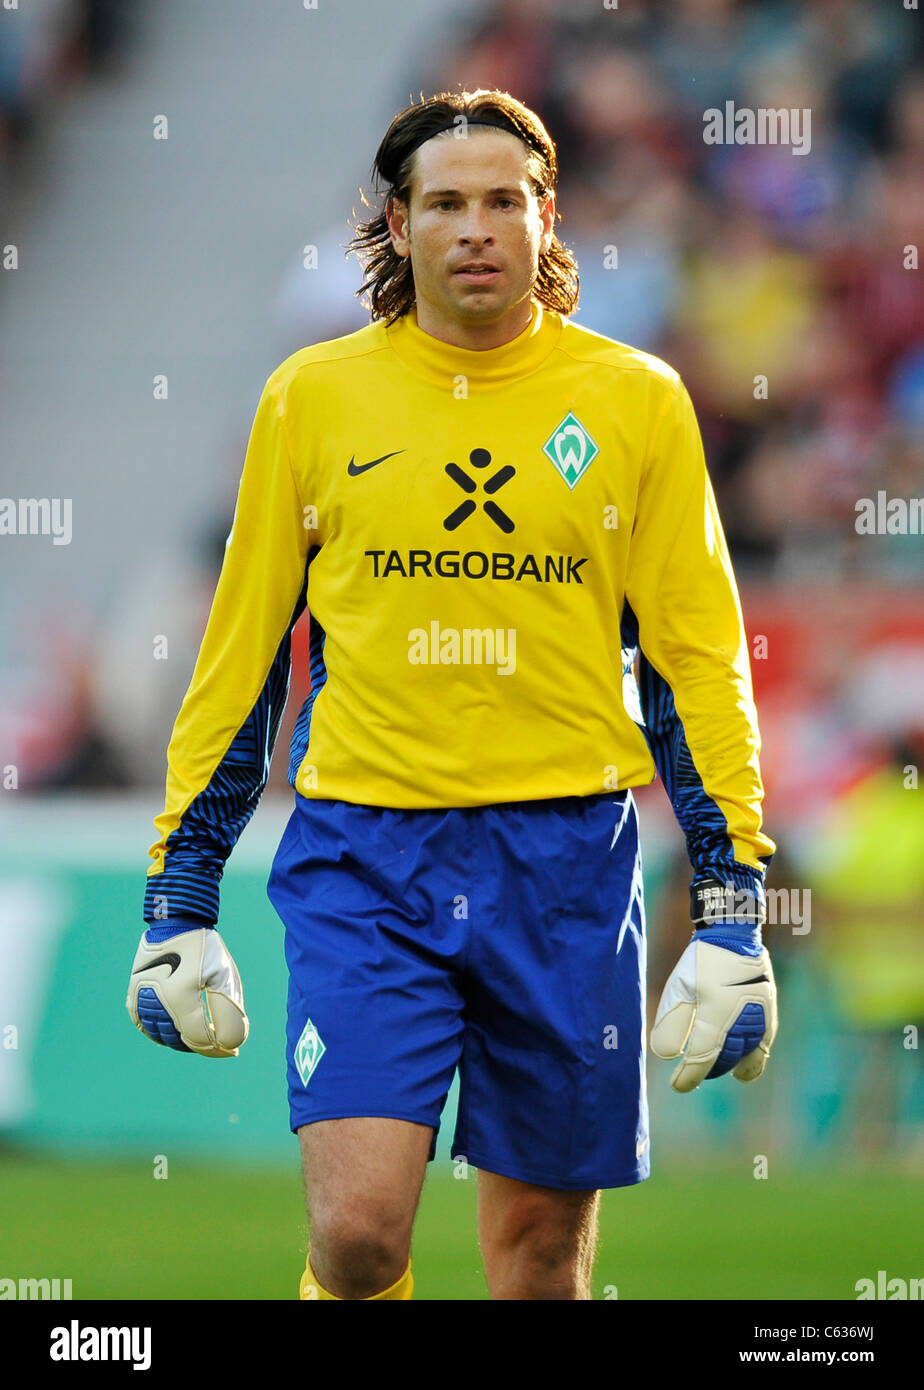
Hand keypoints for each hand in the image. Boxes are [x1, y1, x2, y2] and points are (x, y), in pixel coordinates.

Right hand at [126, 926, 248, 1057]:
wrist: (175, 921)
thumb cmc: (204, 947)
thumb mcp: (224, 975)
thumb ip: (229, 1011)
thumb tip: (231, 1042)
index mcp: (179, 997)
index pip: (199, 1039)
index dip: (218, 1048)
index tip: (234, 1050)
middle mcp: (155, 1001)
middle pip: (181, 1041)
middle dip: (204, 1046)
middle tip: (223, 1045)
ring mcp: (140, 999)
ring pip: (161, 1036)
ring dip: (183, 1042)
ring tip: (203, 1038)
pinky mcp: (133, 995)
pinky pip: (144, 1024)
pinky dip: (160, 1033)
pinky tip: (177, 1033)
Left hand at [650, 934, 776, 1092]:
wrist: (733, 933)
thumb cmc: (701, 961)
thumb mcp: (679, 988)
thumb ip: (672, 1023)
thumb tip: (666, 1055)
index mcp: (717, 1012)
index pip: (703, 1057)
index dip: (689, 1077)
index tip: (677, 1086)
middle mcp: (743, 1018)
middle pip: (725, 1058)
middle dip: (708, 1070)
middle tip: (691, 1074)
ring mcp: (761, 1016)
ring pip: (749, 1055)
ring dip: (732, 1065)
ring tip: (720, 1071)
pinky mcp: (769, 1011)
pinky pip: (764, 1044)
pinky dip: (753, 1058)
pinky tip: (742, 1063)